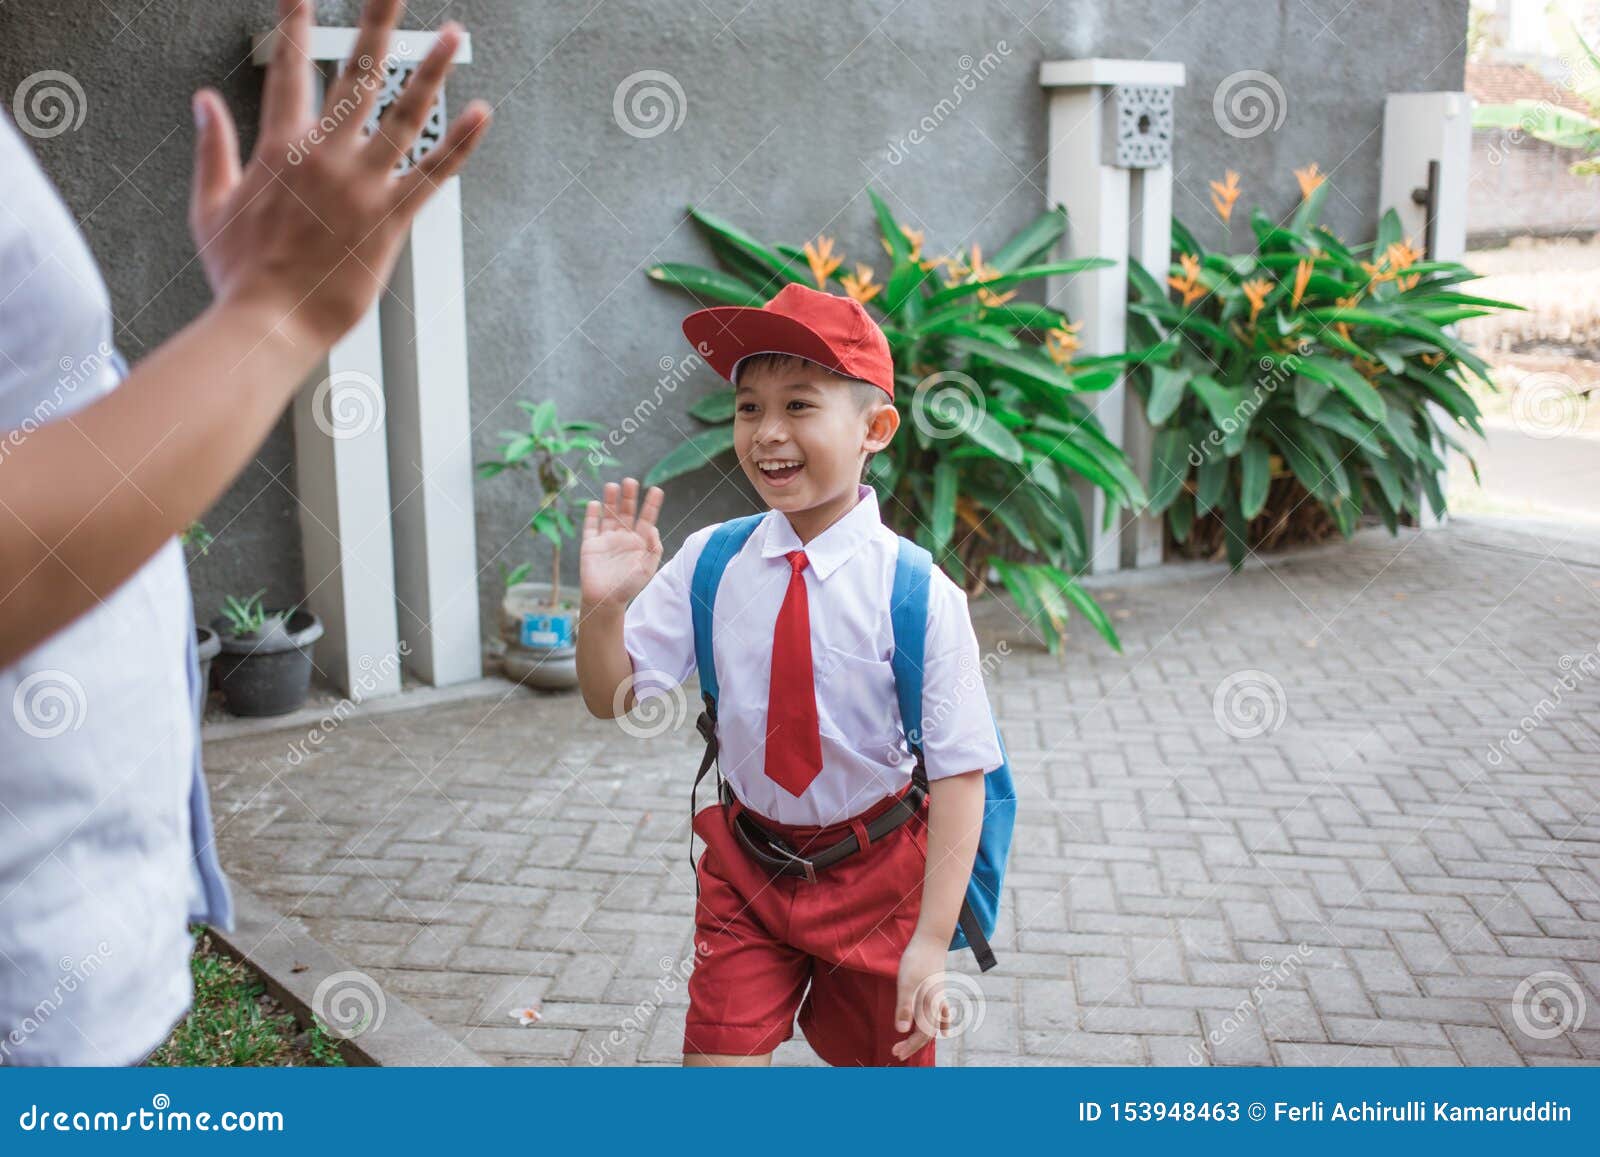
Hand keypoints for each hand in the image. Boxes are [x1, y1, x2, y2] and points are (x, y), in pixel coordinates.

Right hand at [188, 0, 491, 348]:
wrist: (267, 322)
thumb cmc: (239, 273)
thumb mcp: (209, 204)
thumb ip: (212, 147)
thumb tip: (204, 103)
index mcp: (279, 148)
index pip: (289, 70)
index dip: (297, 26)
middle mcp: (325, 155)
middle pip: (355, 74)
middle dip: (376, 24)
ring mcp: (361, 184)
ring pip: (403, 112)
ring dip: (432, 68)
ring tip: (453, 32)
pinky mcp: (391, 218)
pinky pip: (433, 172)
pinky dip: (460, 142)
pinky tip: (481, 112)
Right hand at [581, 478, 664, 610]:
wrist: (605, 599)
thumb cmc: (628, 586)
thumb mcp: (647, 569)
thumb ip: (654, 549)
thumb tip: (654, 528)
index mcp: (639, 542)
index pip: (647, 518)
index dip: (651, 504)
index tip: (657, 489)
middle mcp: (623, 537)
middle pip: (627, 512)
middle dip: (629, 497)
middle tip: (631, 481)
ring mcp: (606, 539)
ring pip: (609, 514)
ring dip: (611, 500)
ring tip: (613, 485)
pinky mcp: (590, 544)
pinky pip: (590, 526)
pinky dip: (592, 514)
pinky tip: (595, 503)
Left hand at [891, 931, 950, 1060]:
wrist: (931, 940)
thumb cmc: (917, 960)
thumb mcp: (906, 983)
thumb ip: (905, 1007)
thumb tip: (902, 1030)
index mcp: (929, 1006)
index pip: (922, 1034)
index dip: (910, 1046)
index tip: (896, 1052)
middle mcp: (936, 1005)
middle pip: (928, 1032)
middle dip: (913, 1044)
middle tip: (897, 1053)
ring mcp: (938, 998)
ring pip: (934, 1024)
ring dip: (922, 1036)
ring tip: (911, 1044)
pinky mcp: (937, 990)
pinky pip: (942, 1012)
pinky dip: (943, 1023)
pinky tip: (945, 1030)